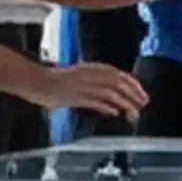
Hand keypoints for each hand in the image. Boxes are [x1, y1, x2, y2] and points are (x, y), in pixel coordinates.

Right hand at [22, 63, 147, 119]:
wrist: (39, 81)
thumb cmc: (61, 79)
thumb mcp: (84, 75)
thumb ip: (100, 81)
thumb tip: (115, 97)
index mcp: (96, 68)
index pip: (122, 76)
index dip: (134, 86)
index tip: (142, 95)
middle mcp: (92, 75)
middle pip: (120, 84)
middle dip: (134, 95)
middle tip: (142, 105)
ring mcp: (84, 86)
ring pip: (111, 93)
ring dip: (125, 102)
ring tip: (133, 111)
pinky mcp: (76, 96)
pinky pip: (95, 101)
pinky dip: (106, 106)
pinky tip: (114, 112)